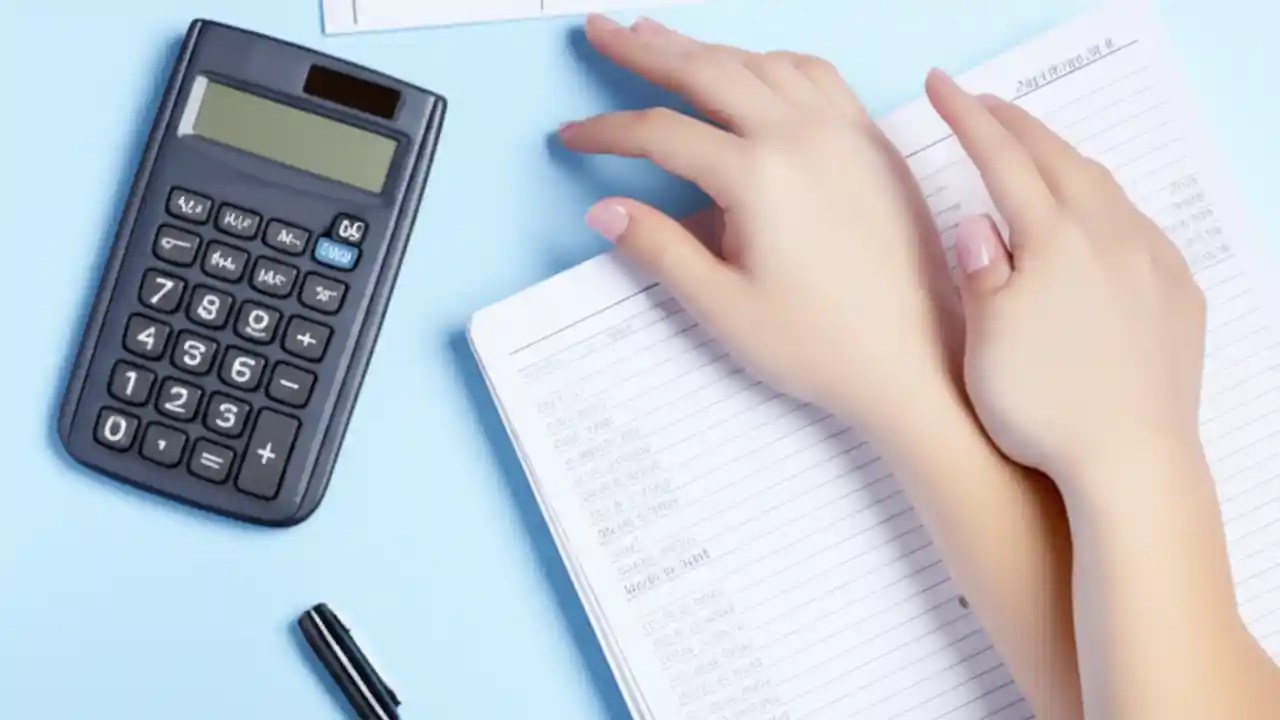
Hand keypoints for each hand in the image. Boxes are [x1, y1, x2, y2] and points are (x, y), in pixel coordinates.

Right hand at [559, 15, 961, 434]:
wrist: (915, 361)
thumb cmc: (822, 346)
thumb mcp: (724, 308)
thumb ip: (659, 249)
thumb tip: (603, 209)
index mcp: (759, 176)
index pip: (662, 133)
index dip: (608, 132)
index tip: (572, 137)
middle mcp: (802, 135)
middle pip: (708, 70)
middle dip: (647, 49)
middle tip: (603, 30)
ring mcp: (844, 131)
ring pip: (761, 62)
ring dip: (706, 48)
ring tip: (662, 38)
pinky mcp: (872, 141)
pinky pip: (815, 75)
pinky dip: (770, 61)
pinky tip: (752, 68)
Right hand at [925, 70, 1207, 492]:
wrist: (1132, 463)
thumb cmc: (1046, 409)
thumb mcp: (986, 340)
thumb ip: (981, 270)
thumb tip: (977, 220)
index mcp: (1054, 241)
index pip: (1002, 158)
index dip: (967, 118)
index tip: (941, 87)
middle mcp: (1109, 237)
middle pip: (1056, 157)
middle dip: (1014, 123)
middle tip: (981, 103)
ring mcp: (1150, 262)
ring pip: (1102, 185)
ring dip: (1061, 156)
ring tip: (1032, 151)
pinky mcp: (1176, 293)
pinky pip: (1138, 224)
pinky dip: (1104, 201)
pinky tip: (1093, 218)